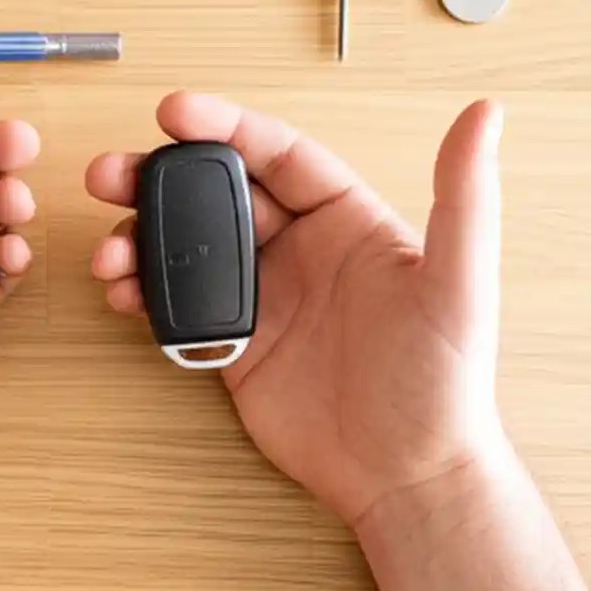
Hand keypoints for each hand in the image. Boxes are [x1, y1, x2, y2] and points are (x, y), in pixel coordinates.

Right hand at [88, 92, 506, 524]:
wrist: (406, 477)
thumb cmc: (444, 384)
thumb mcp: (461, 285)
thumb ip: (463, 198)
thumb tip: (483, 115)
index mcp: (347, 222)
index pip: (278, 156)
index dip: (226, 127)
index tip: (177, 113)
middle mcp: (301, 252)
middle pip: (216, 195)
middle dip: (161, 177)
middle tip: (114, 171)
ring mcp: (265, 299)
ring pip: (188, 248)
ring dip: (142, 237)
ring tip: (108, 247)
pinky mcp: (237, 347)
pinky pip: (180, 307)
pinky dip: (146, 294)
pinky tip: (123, 291)